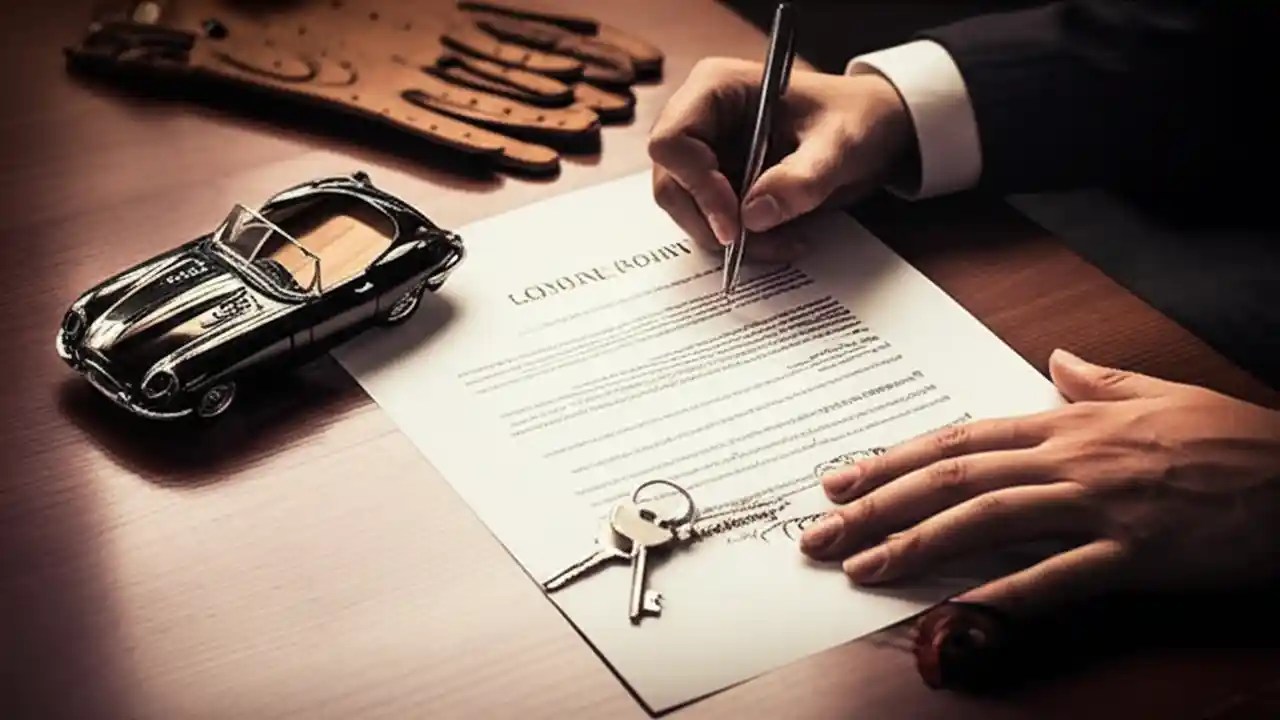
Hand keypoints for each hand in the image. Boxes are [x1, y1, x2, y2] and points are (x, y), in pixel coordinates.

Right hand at [648, 58, 911, 260]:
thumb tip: (753, 216)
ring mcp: (705, 152)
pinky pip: (709, 220)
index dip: (696, 186)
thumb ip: (801, 179)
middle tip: (757, 244)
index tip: (734, 224)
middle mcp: (699, 118)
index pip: (672, 142)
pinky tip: (779, 239)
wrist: (872, 130)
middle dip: (711, 222)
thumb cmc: (856, 119)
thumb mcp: (840, 146)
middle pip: (671, 183)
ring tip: (782, 243)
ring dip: (728, 238)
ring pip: (687, 209)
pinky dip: (740, 241)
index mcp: (716, 88)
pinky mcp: (717, 182)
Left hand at [800, 349, 1279, 617]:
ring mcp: (1100, 507)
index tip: (842, 479)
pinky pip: (1056, 578)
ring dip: (915, 545)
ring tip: (860, 567)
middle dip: (879, 505)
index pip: (961, 437)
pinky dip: (1000, 595)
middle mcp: (1071, 458)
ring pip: (986, 521)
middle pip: (954, 477)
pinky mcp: (1135, 557)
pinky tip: (953, 611)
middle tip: (822, 532)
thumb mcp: (1161, 392)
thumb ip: (1098, 380)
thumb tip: (1055, 359)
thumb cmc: (1233, 438)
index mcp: (1070, 422)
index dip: (894, 459)